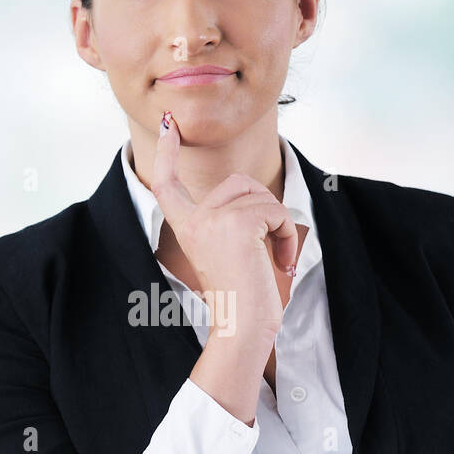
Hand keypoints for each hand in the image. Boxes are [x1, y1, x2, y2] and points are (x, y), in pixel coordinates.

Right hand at [151, 110, 298, 341]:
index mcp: (188, 229)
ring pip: (261, 197)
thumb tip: (251, 192)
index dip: (166, 153)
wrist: (243, 329)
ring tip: (278, 258)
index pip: (168, 184)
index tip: (167, 125)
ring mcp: (213, 220)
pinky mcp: (237, 224)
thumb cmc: (243, 300)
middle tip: (273, 248)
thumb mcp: (229, 253)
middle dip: (265, 208)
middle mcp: (195, 220)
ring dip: (280, 226)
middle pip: (238, 183)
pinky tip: (283, 261)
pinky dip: (288, 235)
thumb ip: (230, 222)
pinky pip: (275, 211)